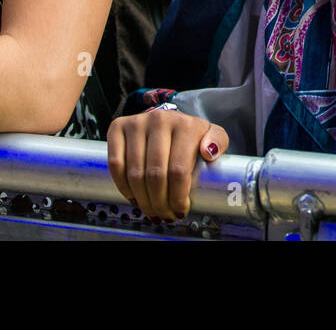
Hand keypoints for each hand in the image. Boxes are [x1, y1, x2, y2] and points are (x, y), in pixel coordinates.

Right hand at [107, 105, 228, 220]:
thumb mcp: (212, 135)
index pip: (178, 170)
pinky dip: (123, 186)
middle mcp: (159, 120)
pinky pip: (116, 164)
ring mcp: (136, 123)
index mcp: (185, 124)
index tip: (180, 210)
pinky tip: (134, 196)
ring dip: (142, 200)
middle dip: (160, 203)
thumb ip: (219, 141)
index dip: (178, 197)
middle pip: (155, 175)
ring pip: (135, 173)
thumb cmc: (191, 135)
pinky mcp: (117, 127)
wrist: (168, 120)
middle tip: (164, 215)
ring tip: (151, 210)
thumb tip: (209, 152)